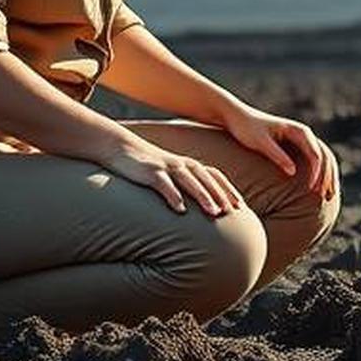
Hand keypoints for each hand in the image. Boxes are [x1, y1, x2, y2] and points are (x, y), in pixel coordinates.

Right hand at [104, 139, 244, 216]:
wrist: (120, 147)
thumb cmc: (147, 165)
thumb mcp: (169, 173)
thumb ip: (184, 184)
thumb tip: (198, 204)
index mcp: (189, 165)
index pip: (215, 176)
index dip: (229, 189)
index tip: (240, 205)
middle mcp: (182, 164)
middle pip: (207, 179)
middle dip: (221, 195)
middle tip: (233, 212)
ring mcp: (167, 167)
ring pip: (190, 181)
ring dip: (204, 196)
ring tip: (214, 213)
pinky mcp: (151, 172)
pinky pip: (164, 185)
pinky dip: (174, 196)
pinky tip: (180, 210)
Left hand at [218, 101, 338, 206]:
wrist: (238, 116)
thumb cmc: (247, 128)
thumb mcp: (261, 143)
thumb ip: (277, 156)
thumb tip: (293, 172)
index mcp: (298, 131)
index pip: (315, 154)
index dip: (316, 173)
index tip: (311, 189)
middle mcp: (304, 134)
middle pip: (324, 158)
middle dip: (328, 177)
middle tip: (329, 197)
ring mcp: (302, 140)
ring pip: (322, 160)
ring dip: (327, 178)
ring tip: (328, 196)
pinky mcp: (296, 146)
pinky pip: (313, 161)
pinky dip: (318, 174)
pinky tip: (317, 188)